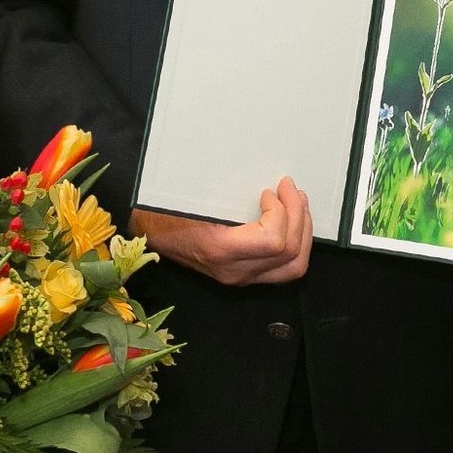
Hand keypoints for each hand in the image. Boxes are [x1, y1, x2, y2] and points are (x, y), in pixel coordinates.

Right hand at [130, 176, 312, 285]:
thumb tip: (265, 176)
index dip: (281, 212)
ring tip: (297, 203)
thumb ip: (232, 191)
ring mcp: (240, 277)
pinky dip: (294, 243)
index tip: (270, 191)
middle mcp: (234, 270)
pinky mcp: (244, 275)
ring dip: (302, 231)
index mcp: (221, 250)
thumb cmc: (168, 208)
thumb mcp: (196, 197)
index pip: (274, 242)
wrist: (149, 232)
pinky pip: (282, 268)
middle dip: (299, 216)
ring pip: (292, 267)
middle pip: (290, 254)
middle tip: (291, 189)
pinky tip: (289, 221)